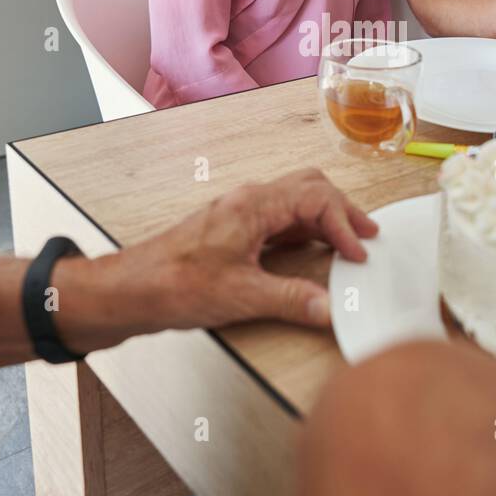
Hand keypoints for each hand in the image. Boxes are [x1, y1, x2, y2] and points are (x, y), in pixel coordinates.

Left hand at [109, 169, 377, 333]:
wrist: (130, 290)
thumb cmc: (173, 285)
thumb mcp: (242, 297)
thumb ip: (292, 299)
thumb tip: (329, 307)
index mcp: (253, 205)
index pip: (317, 198)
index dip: (345, 225)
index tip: (359, 253)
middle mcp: (248, 201)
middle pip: (310, 187)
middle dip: (342, 210)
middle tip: (366, 235)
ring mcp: (239, 214)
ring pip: (294, 200)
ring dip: (324, 217)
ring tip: (347, 242)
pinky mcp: (232, 230)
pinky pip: (279, 218)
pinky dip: (304, 229)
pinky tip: (311, 251)